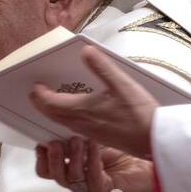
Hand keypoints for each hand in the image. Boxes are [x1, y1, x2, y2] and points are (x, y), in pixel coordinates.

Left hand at [29, 45, 158, 157]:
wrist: (154, 140)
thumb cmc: (141, 114)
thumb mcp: (122, 83)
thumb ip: (102, 66)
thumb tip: (86, 50)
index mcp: (83, 109)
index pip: (50, 103)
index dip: (40, 94)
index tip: (36, 85)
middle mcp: (81, 123)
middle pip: (52, 114)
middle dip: (40, 103)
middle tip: (35, 93)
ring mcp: (88, 132)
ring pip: (61, 122)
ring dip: (52, 111)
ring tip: (49, 101)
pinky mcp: (97, 138)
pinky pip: (72, 127)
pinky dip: (64, 118)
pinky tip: (73, 114)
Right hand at [35, 136, 155, 191]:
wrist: (153, 157)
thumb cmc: (127, 146)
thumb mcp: (93, 133)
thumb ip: (74, 129)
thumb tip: (58, 113)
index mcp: (71, 165)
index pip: (45, 168)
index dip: (40, 157)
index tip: (41, 143)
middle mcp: (77, 178)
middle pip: (52, 175)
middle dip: (53, 157)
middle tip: (57, 143)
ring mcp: (88, 188)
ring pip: (69, 178)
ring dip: (73, 157)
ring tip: (79, 141)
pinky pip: (90, 180)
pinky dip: (91, 162)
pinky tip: (94, 149)